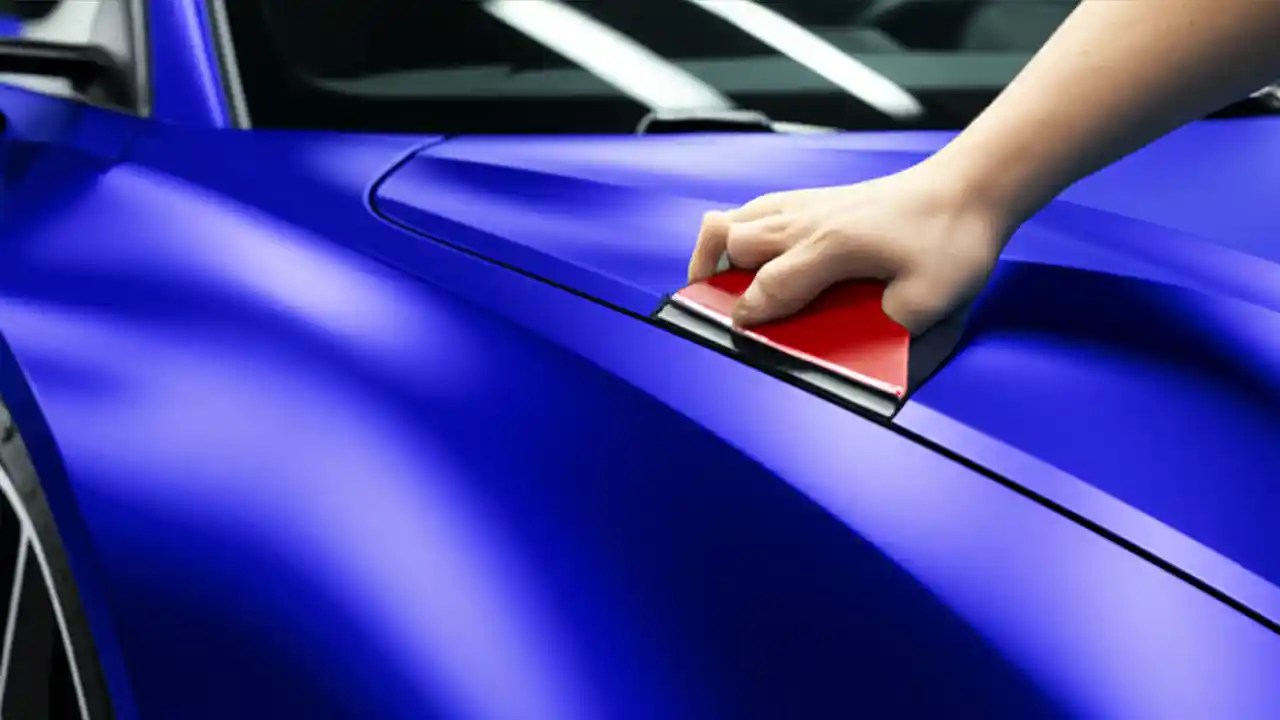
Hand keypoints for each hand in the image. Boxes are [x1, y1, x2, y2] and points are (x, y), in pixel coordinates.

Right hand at [687, 162, 1013, 334]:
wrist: (970, 187)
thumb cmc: (952, 238)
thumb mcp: (930, 300)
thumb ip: (887, 330)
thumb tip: (853, 349)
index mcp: (832, 246)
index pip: (766, 287)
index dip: (748, 318)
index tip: (742, 337)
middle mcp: (809, 221)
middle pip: (730, 240)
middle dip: (713, 277)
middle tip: (716, 310)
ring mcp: (809, 205)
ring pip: (736, 217)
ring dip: (720, 251)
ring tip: (717, 282)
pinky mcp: (816, 199)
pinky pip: (757, 210)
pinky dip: (742, 232)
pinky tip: (755, 256)